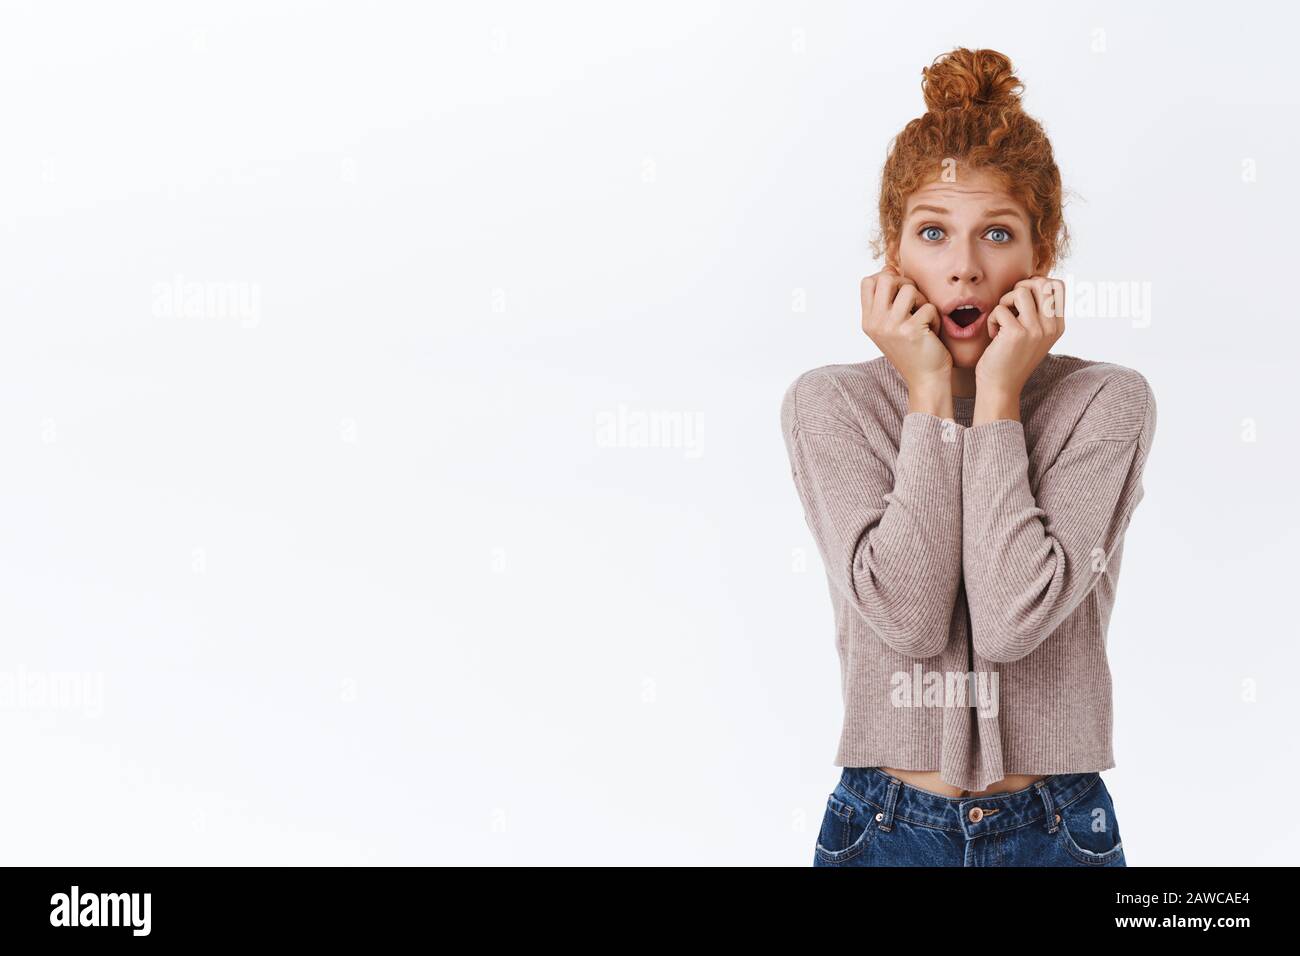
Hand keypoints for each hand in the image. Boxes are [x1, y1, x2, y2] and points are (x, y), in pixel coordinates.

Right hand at [860, 264, 951, 392]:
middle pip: (886, 278)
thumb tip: (889, 268)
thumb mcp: (890, 326)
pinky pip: (928, 306)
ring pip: (909, 288)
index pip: (868, 281)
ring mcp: (891, 327)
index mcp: (867, 321)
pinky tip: (932, 332)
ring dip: (922, 300)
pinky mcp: (910, 330)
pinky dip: (936, 318)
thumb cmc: (912, 350)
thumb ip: (886, 302)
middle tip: (913, 301)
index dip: (887, 278)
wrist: (925, 379)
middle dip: (905, 283)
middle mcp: (875, 323)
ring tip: (924, 317)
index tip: (899, 293)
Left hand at [976, 275, 1064, 394]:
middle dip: (1020, 288)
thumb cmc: (1011, 358)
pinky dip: (992, 319)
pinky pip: (1000, 308)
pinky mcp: (1016, 334)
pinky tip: (993, 335)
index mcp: (1058, 326)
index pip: (1058, 285)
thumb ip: (1038, 313)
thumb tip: (1032, 282)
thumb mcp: (1034, 335)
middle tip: (1010, 306)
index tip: (1022, 298)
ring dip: (1004, 302)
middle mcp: (1051, 327)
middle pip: (1041, 283)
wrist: (1001, 387)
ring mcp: (1036, 330)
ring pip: (1020, 291)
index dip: (1037, 283)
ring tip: (1001, 320)